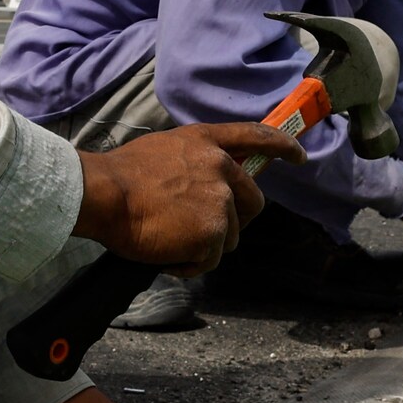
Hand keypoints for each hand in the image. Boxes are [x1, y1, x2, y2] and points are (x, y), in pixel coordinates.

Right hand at [74, 124, 304, 274]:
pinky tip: (165, 253)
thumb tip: (203, 185)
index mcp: (207, 143)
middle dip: (234, 222)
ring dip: (204, 245)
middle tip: (201, 231)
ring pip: (228, 238)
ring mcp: (220, 201)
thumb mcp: (164, 150)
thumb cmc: (121, 177)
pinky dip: (189, 264)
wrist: (103, 194)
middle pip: (252, 204)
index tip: (299, 156)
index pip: (256, 137)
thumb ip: (194, 162)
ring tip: (168, 239)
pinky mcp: (212, 232)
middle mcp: (221, 168)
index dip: (282, 147)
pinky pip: (208, 260)